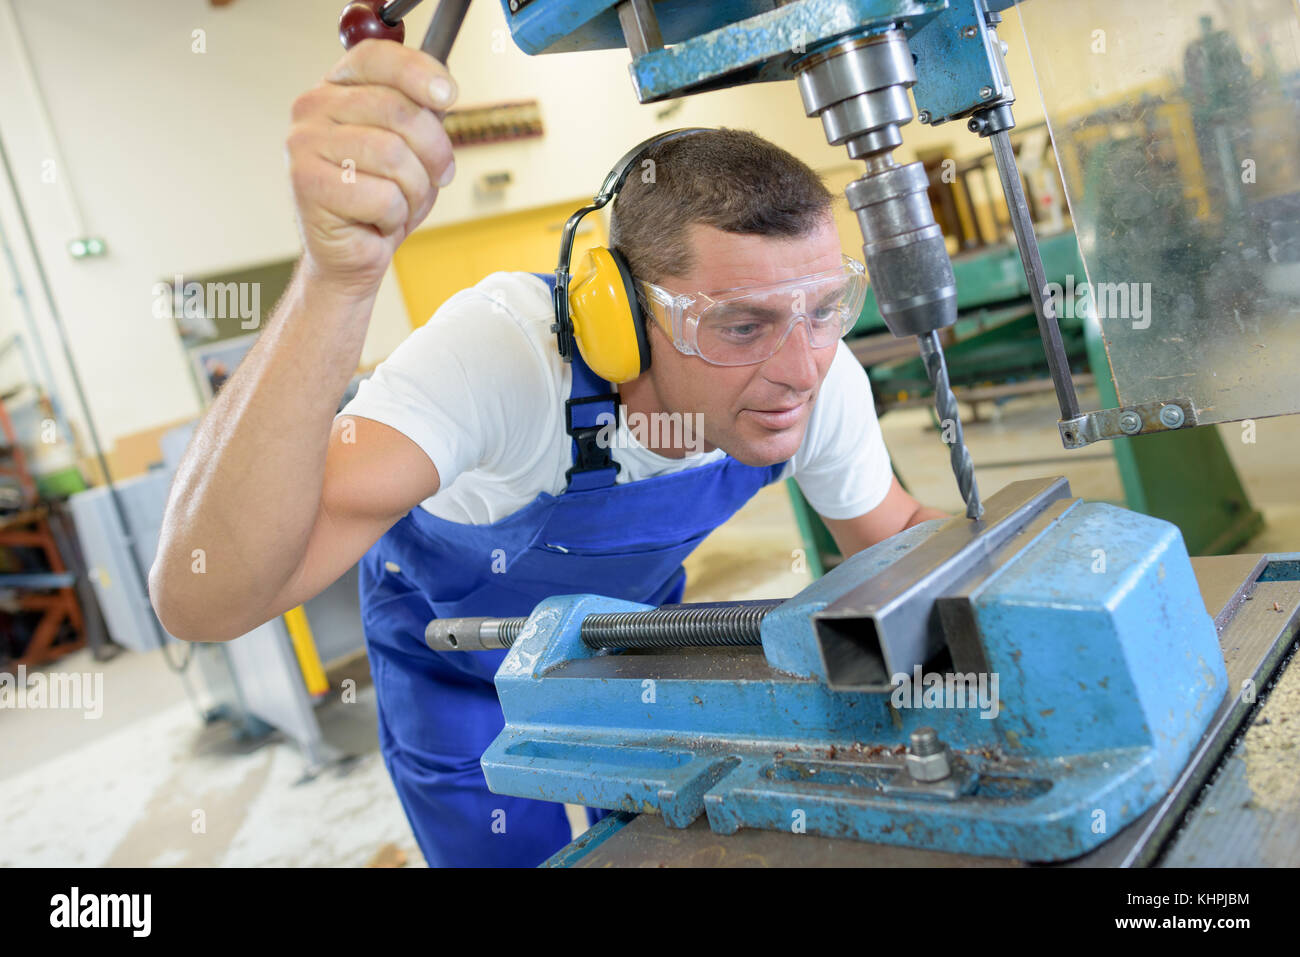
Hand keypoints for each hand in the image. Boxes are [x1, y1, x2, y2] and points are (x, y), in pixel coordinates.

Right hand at [286, 39, 456, 298]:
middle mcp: (312, 108)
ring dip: (415, 189)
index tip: (449, 96)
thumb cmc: (380, 199)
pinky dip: (395, 215)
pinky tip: (379, 220)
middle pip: (398, 110)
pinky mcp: (308, 184)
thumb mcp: (410, 148)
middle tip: (440, 175)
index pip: (376, 57)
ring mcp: (304, 144)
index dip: (419, 71)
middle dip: (434, 150)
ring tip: (403, 202)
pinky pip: (382, 195)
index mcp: (335, 88)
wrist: (350, 253)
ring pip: (394, 156)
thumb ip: (421, 113)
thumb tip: (442, 89)